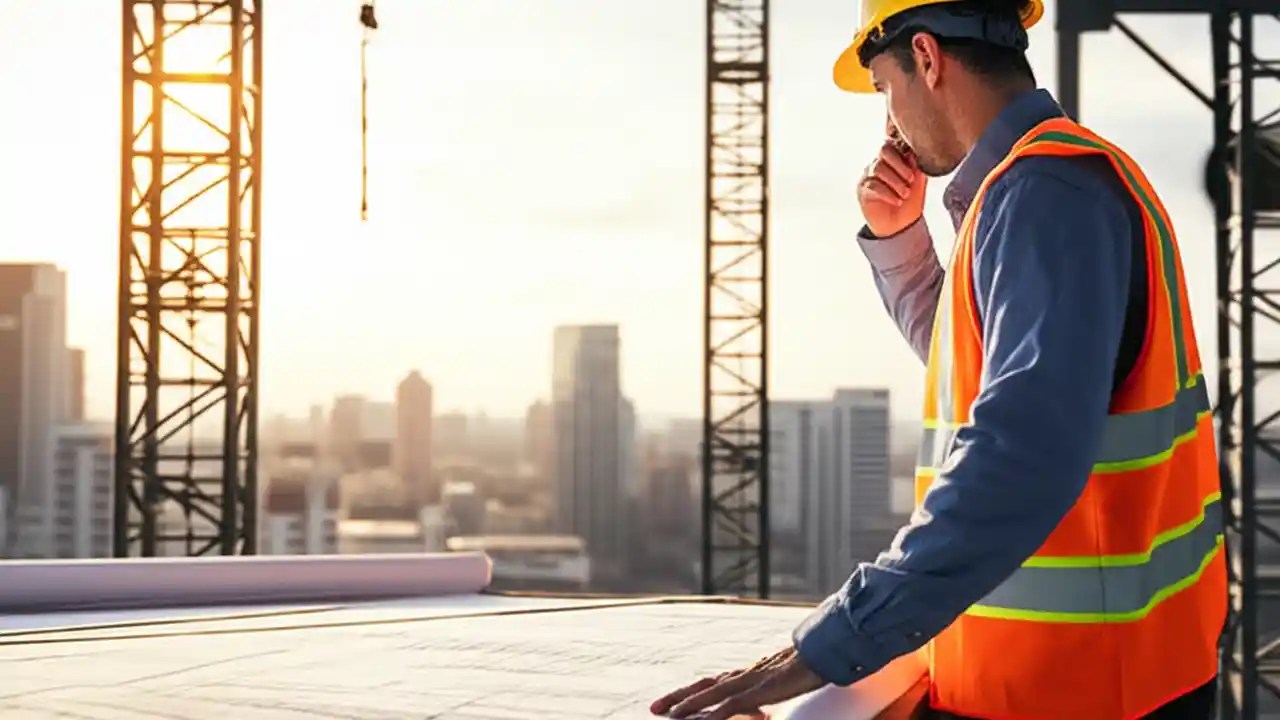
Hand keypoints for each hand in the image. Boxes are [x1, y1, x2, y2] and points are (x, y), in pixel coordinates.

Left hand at [649, 647, 825, 719]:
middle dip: (678, 697)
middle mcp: (743, 675)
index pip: (711, 682)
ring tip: (668, 716)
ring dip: (688, 705)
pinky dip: (713, 715)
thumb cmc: (807, 665)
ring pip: (711, 694)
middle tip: (654, 708)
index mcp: (746, 674)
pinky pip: (731, 706)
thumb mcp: (781, 683)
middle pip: (703, 685)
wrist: (824, 650)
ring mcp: (750, 681)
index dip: (691, 691)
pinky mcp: (761, 690)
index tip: (673, 701)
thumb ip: (767, 692)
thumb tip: (762, 706)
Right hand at [857, 127, 926, 237]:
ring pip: (878, 168)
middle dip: (899, 165)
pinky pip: (873, 186)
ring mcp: (869, 176)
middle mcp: (879, 164)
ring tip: (905, 194)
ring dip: (895, 182)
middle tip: (910, 180)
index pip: (894, 144)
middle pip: (884, 150)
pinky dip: (888, 194)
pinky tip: (897, 201)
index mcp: (893, 159)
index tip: (915, 169)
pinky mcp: (863, 190)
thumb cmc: (909, 203)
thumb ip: (918, 166)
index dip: (904, 154)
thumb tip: (914, 153)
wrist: (900, 226)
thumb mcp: (919, 182)